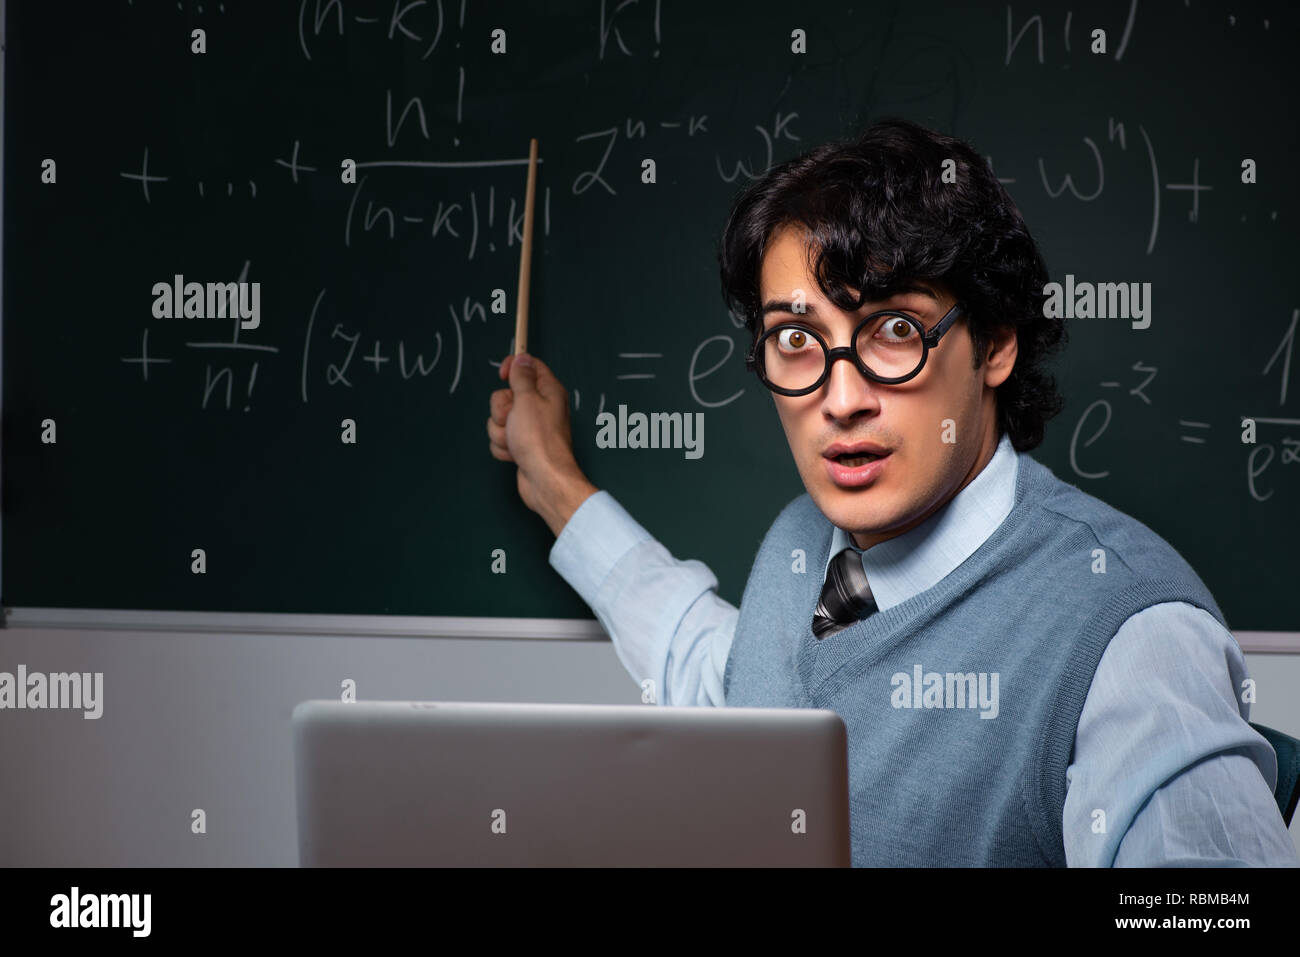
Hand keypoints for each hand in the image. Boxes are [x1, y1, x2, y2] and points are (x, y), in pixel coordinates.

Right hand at [487, 352, 596, 532]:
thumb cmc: (539, 439)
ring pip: (499, 420)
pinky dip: (503, 447)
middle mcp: (540, 408)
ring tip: (516, 441)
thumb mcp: (527, 399)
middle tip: (514, 419)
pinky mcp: (520, 446)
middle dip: (502, 410)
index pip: (528, 367)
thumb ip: (521, 377)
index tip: (502, 375)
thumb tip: (521, 358)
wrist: (543, 478)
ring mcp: (529, 428)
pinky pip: (499, 439)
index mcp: (548, 391)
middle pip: (506, 395)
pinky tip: (515, 454)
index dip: (513, 367)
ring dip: (501, 432)